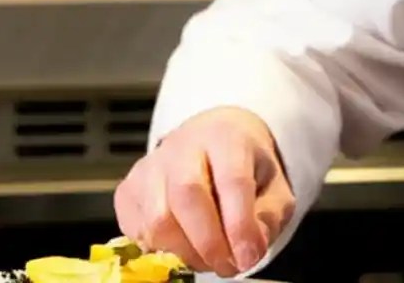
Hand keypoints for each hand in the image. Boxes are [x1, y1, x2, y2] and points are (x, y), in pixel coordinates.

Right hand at [113, 106, 295, 277]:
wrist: (213, 139)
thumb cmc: (246, 167)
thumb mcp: (275, 187)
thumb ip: (269, 217)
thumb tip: (248, 249)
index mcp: (226, 138)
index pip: (231, 180)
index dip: (240, 225)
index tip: (248, 256)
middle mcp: (182, 146)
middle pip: (186, 196)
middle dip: (209, 243)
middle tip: (227, 265)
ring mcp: (149, 166)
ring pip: (158, 219)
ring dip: (185, 252)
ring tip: (208, 257)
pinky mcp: (128, 189)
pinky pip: (137, 231)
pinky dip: (160, 251)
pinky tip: (183, 246)